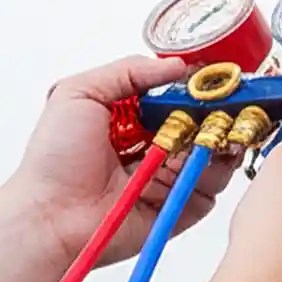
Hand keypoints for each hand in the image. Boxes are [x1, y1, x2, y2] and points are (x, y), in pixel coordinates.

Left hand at [11, 55, 239, 268]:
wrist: (52, 215)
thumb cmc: (55, 159)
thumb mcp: (79, 93)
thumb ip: (128, 71)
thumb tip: (178, 66)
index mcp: (137, 120)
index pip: (181, 97)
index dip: (201, 88)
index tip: (217, 79)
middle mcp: (159, 147)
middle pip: (206, 124)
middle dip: (221, 112)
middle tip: (229, 104)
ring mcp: (173, 177)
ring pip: (216, 153)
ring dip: (221, 139)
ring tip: (215, 132)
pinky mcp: (182, 207)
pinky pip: (212, 187)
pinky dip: (216, 171)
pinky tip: (205, 159)